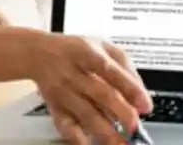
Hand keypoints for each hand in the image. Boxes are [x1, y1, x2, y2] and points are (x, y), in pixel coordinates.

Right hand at [25, 33, 151, 144]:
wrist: (37, 54)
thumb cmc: (75, 50)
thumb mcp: (102, 46)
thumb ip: (124, 67)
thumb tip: (141, 94)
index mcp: (87, 52)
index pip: (111, 69)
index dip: (130, 88)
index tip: (145, 105)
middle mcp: (74, 72)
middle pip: (100, 93)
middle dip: (121, 112)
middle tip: (135, 127)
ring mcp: (64, 92)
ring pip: (86, 113)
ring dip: (105, 131)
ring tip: (121, 143)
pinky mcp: (55, 108)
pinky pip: (65, 126)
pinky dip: (76, 138)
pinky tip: (88, 144)